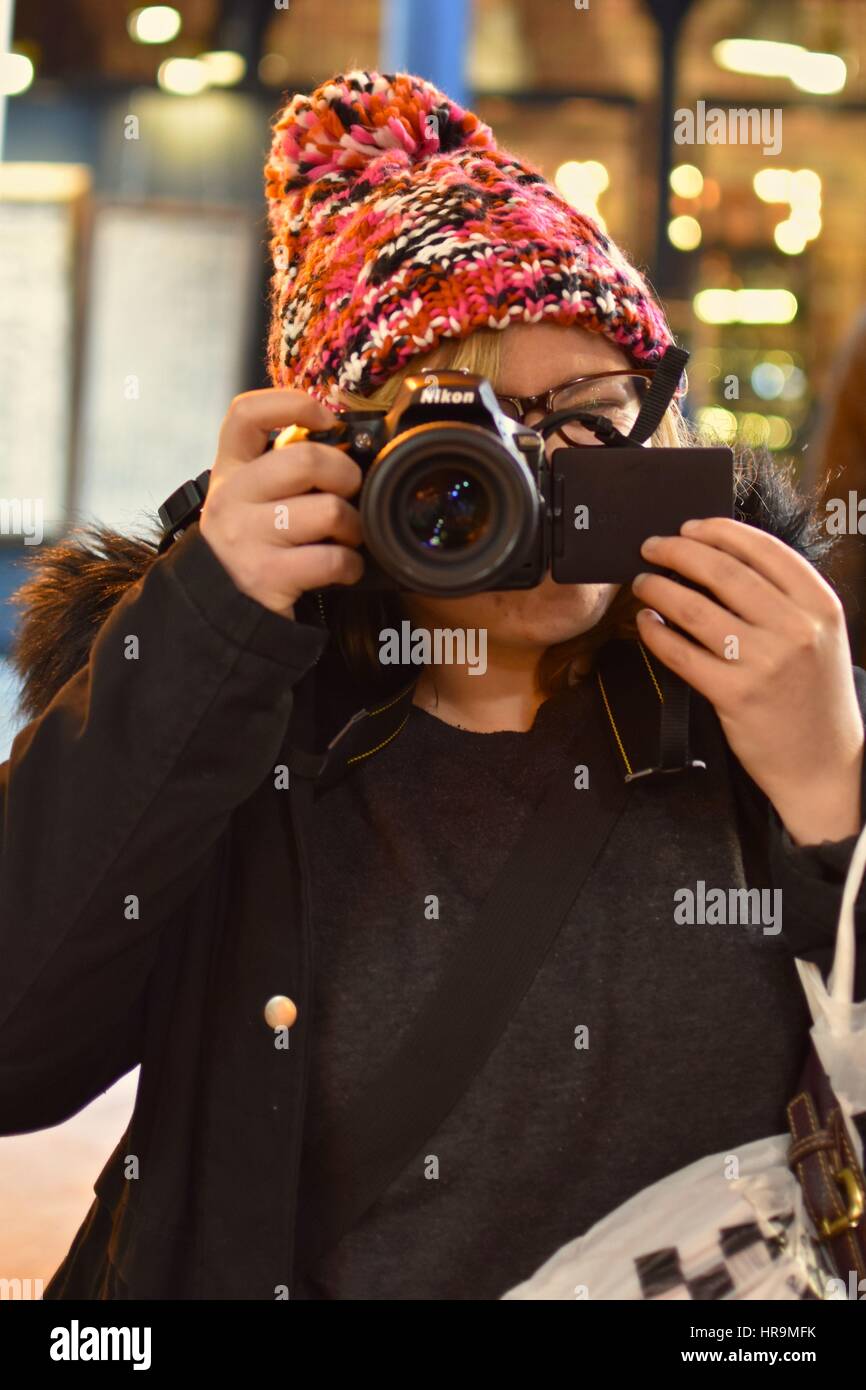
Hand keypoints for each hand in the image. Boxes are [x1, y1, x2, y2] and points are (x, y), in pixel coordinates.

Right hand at [200, 389, 363, 618]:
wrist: (222, 609)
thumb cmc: (255, 543)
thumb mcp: (254, 497)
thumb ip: (285, 467)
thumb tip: (347, 443)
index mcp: (230, 469)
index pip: (245, 414)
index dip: (291, 403)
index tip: (325, 419)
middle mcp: (231, 497)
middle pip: (305, 460)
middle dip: (346, 475)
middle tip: (351, 492)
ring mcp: (246, 536)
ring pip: (329, 511)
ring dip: (354, 526)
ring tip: (346, 537)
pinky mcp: (266, 575)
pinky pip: (332, 559)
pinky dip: (350, 566)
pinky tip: (343, 569)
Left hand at [631, 517, 864, 846]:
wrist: (823, 762)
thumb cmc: (814, 694)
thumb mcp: (820, 635)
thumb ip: (783, 597)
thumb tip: (721, 557)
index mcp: (819, 605)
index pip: (762, 549)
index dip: (717, 531)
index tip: (688, 527)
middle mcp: (795, 628)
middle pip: (722, 571)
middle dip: (677, 551)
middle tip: (652, 547)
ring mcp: (764, 662)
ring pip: (694, 608)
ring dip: (659, 588)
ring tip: (643, 582)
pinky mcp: (734, 695)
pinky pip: (680, 653)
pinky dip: (655, 633)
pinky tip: (646, 623)